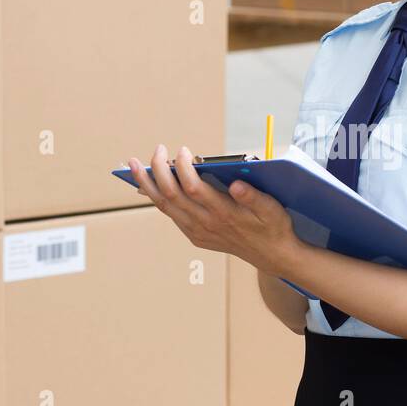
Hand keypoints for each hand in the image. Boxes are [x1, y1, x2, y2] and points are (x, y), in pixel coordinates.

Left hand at [128, 143, 301, 276]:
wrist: (273, 256)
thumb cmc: (273, 226)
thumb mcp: (272, 210)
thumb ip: (253, 197)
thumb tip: (237, 184)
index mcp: (224, 213)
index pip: (193, 187)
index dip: (182, 167)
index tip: (182, 151)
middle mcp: (206, 224)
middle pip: (171, 196)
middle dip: (158, 170)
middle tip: (157, 150)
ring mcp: (198, 232)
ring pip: (165, 206)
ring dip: (147, 184)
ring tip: (133, 165)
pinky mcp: (196, 236)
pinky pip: (170, 215)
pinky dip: (157, 198)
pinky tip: (149, 184)